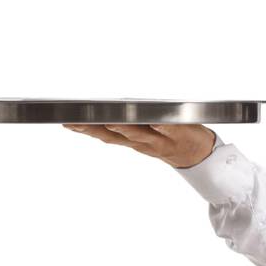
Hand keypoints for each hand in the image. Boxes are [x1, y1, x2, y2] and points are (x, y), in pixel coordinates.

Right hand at [62, 123, 216, 168]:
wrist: (198, 155)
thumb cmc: (168, 139)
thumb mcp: (143, 135)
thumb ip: (124, 126)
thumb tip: (104, 110)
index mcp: (131, 139)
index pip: (103, 134)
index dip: (85, 129)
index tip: (67, 122)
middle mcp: (142, 141)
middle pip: (116, 136)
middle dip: (96, 129)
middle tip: (79, 122)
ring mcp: (160, 140)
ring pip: (139, 135)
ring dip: (125, 128)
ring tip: (111, 122)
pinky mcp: (179, 134)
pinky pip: (170, 128)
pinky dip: (162, 125)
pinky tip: (155, 119)